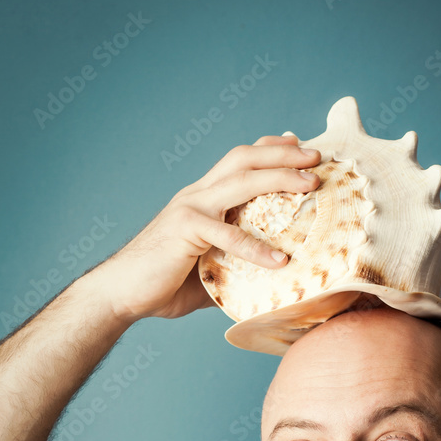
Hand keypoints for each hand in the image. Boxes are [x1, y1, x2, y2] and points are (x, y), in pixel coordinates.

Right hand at [94, 136, 320, 322]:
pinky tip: (281, 260)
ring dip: (279, 177)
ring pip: (241, 181)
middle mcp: (197, 195)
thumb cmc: (164, 284)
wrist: (121, 293)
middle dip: (284, 153)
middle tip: (318, 156)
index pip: (240, 160)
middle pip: (244, 158)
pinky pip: (228, 236)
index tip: (302, 147)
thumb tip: (270, 282)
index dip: (271, 148)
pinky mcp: (185, 231)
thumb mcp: (210, 270)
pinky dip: (256, 247)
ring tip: (311, 184)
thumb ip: (236, 265)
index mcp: (202, 198)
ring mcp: (190, 209)